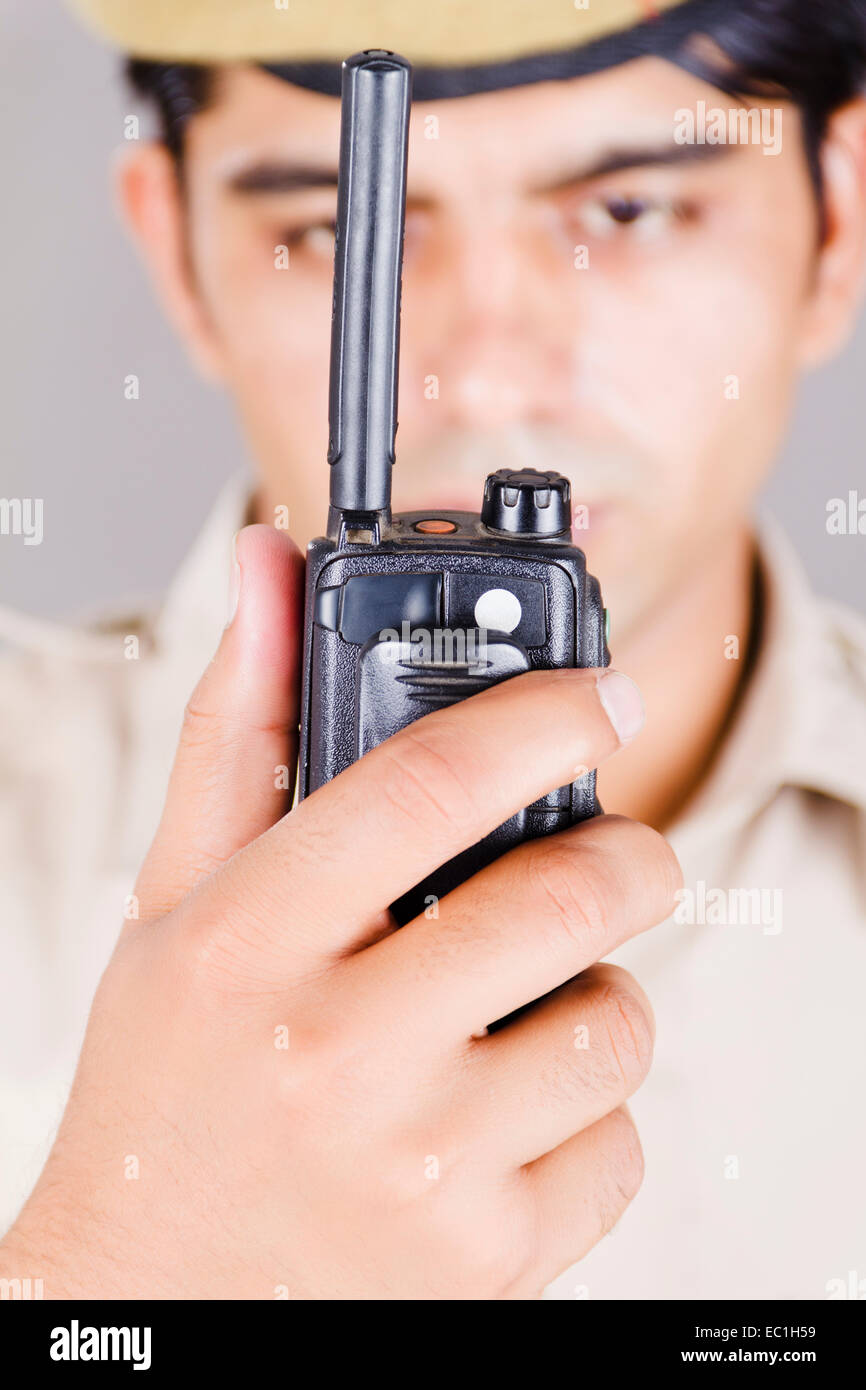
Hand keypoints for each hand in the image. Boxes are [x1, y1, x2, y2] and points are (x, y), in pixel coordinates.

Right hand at [0, 524, 680, 1299]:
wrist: (151, 1295)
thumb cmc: (168, 1086)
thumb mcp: (177, 904)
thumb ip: (238, 731)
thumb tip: (270, 567)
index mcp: (249, 943)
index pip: (427, 783)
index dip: (539, 714)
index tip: (599, 692)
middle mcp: (335, 1052)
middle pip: (569, 894)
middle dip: (626, 854)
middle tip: (607, 856)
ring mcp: (421, 1163)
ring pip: (616, 1021)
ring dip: (599, 994)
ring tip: (524, 1007)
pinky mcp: (488, 1256)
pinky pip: (621, 1141)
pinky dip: (589, 1118)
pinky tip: (508, 1116)